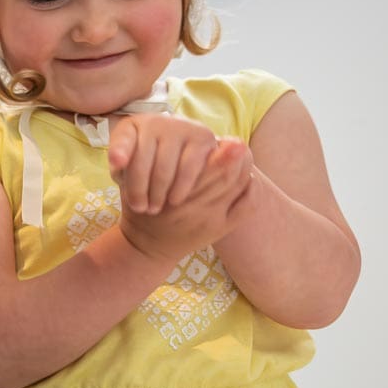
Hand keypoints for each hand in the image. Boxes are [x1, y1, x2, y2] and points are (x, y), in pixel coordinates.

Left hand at [108, 114, 218, 213]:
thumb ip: (120, 164)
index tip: (118, 165)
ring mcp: (181, 127)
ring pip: (165, 168)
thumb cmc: (148, 158)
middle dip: (138, 190)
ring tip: (154, 208)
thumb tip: (118, 164)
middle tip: (140, 209)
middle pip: (142, 162)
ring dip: (158, 193)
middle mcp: (157, 121)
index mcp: (133, 126)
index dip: (119, 152)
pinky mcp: (203, 137)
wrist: (183, 146)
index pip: (123, 139)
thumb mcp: (128, 161)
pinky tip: (174, 200)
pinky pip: (189, 168)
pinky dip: (180, 188)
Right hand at [117, 136, 254, 263]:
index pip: (208, 171)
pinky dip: (251, 189)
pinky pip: (246, 207)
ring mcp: (209, 221)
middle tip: (240, 143)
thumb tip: (173, 142)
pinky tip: (246, 179)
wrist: (145, 247)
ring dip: (244, 169)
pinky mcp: (220, 230)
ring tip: (244, 155)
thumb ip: (151, 164)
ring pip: (237, 188)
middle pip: (227, 177)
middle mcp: (194, 210)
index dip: (222, 154)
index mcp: (174, 197)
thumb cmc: (141, 208)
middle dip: (237, 158)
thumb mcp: (136, 185)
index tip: (230, 140)